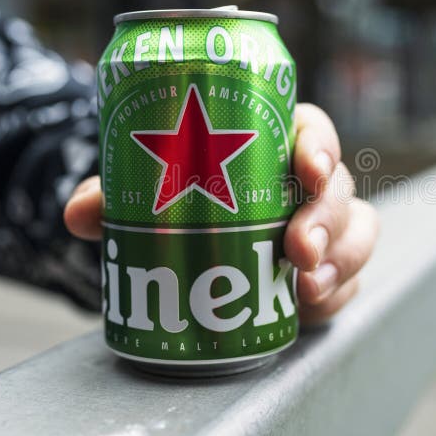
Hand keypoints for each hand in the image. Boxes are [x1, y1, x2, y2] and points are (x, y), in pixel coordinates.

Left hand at [64, 103, 378, 324]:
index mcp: (276, 146)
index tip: (308, 166)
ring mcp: (325, 229)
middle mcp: (308, 186)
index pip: (312, 131)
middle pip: (337, 188)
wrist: (205, 255)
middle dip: (325, 216)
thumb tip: (78, 213)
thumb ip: (117, 198)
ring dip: (339, 258)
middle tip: (296, 248)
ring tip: (307, 285)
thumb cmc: (189, 206)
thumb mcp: (149, 198)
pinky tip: (312, 304)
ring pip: (356, 232)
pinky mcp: (330, 270)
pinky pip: (350, 278)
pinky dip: (337, 292)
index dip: (319, 145)